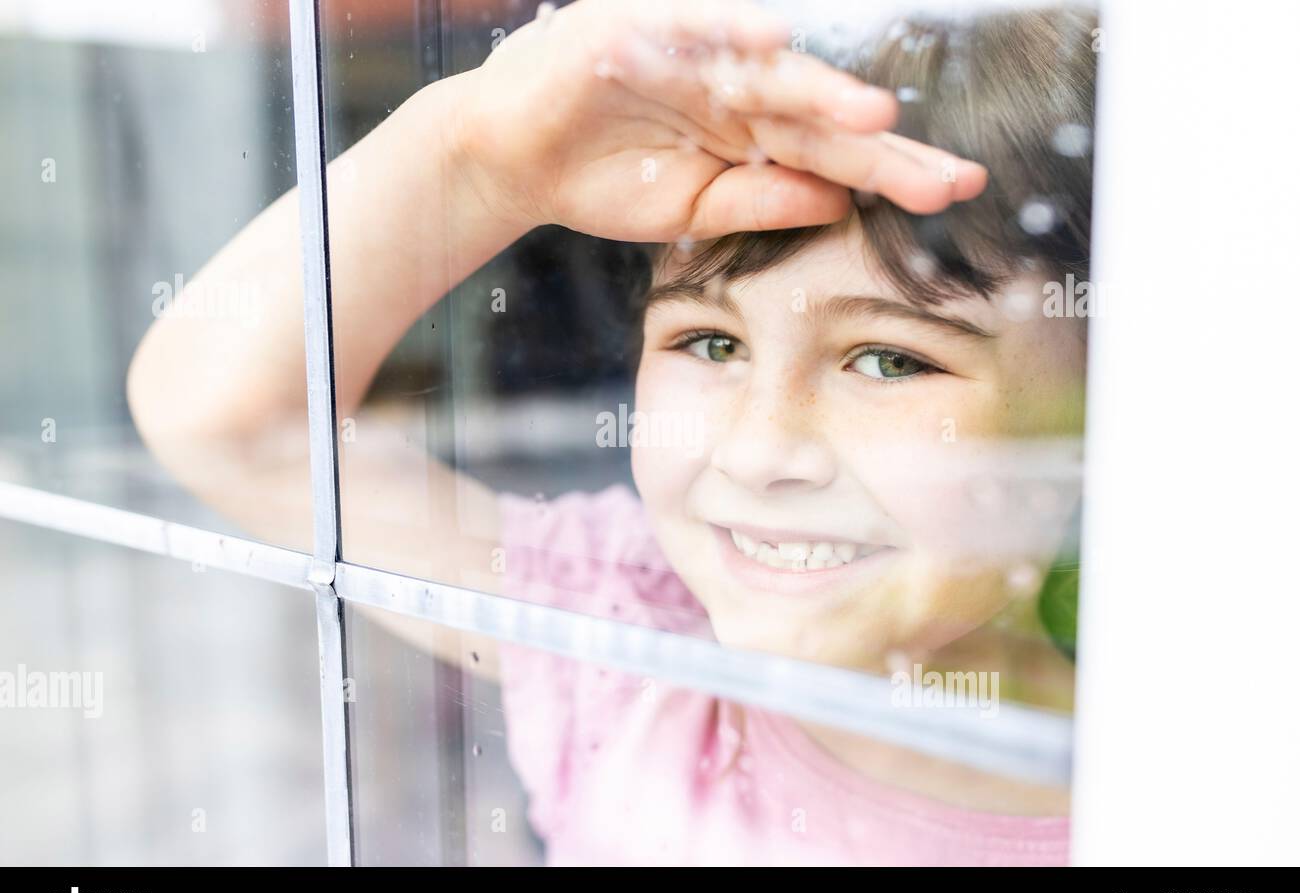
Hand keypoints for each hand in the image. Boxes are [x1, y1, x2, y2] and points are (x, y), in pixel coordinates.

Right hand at [450, 0, 987, 241]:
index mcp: (754, 131)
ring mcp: (695, 55)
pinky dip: (729, 28)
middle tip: (947, 173)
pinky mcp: (639, 29)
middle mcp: (738, 87)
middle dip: (882, 144)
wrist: (511, 161)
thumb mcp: (692, 212)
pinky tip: (775, 40)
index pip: (835, 151)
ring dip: (821, 89)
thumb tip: (840, 203)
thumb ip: (763, 203)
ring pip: (770, 68)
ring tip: (876, 114)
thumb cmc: (601, 182)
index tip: (953, 190)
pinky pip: (692, 25)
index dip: (893, 168)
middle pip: (822, 112)